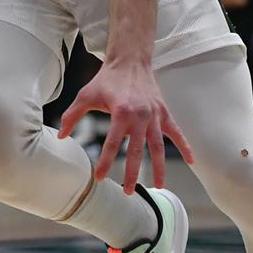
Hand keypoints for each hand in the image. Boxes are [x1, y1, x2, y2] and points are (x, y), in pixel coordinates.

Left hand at [58, 59, 193, 192]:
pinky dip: (185, 146)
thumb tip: (60, 136)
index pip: (112, 143)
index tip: (100, 177)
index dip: (106, 161)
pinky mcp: (164, 112)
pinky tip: (192, 161)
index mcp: (121, 112)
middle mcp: (140, 116)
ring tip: (158, 186)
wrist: (130, 61)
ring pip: (158, 146)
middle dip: (133, 172)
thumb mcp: (86, 95)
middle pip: (136, 150)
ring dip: (158, 167)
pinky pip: (176, 132)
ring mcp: (155, 115)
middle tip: (128, 191)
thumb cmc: (106, 79)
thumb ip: (72, 115)